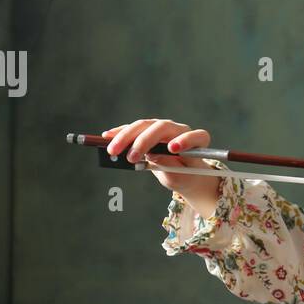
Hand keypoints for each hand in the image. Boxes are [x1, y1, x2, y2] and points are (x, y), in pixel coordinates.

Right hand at [101, 119, 217, 204]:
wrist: (183, 172)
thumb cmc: (185, 175)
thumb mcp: (180, 177)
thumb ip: (170, 166)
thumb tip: (153, 154)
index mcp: (196, 141)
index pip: (194, 136)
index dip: (185, 140)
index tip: (173, 149)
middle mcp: (179, 130)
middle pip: (161, 128)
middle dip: (144, 141)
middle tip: (130, 157)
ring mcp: (163, 128)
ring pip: (144, 126)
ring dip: (126, 137)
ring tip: (113, 151)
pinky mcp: (149, 130)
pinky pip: (133, 129)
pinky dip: (120, 132)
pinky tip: (107, 136)